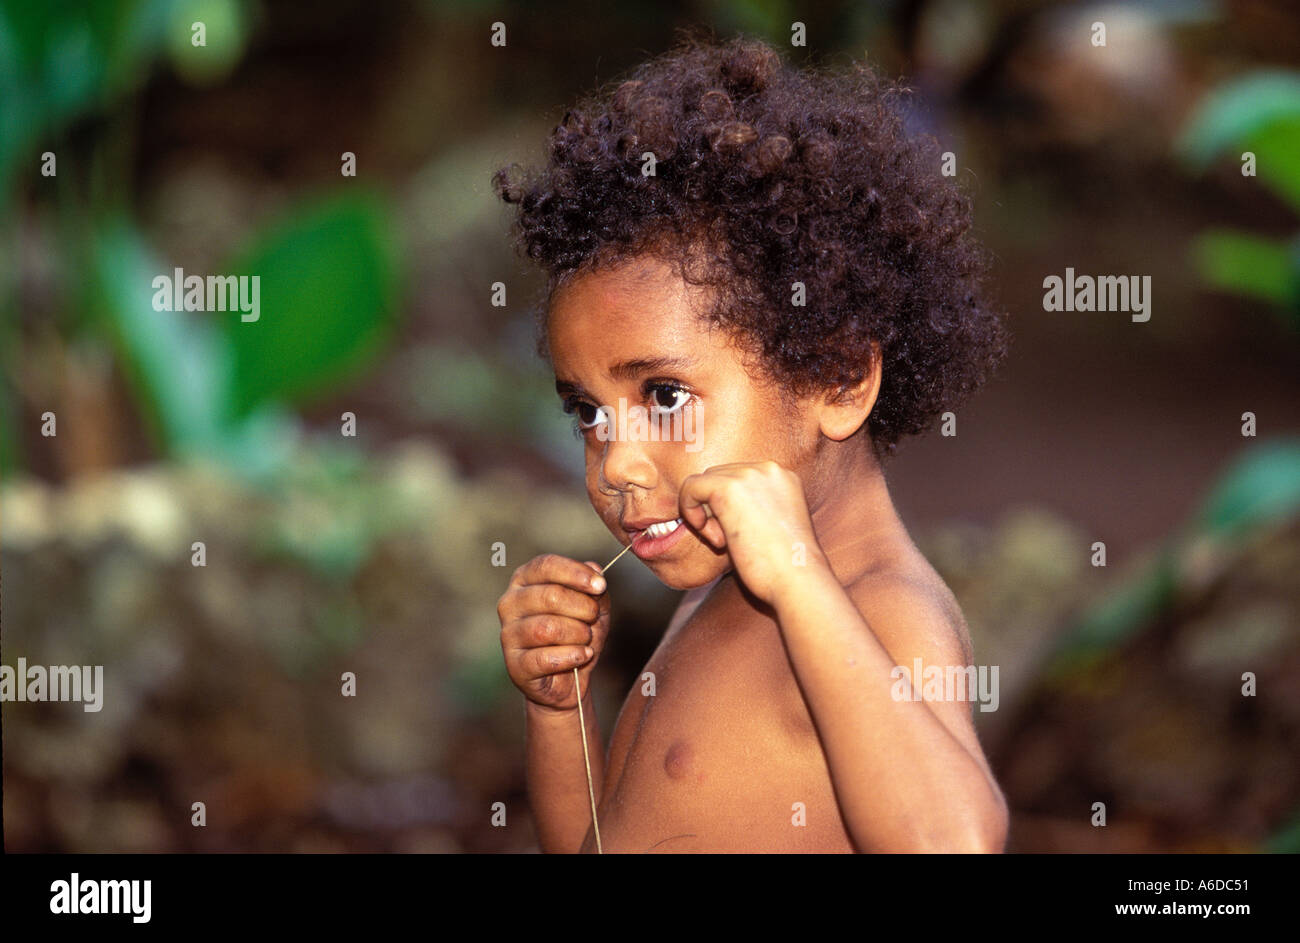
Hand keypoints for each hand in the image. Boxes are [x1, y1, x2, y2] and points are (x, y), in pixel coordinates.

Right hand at [497, 553, 610, 711]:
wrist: (570, 678)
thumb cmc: (577, 633)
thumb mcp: (594, 605)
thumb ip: (593, 586)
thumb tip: (593, 569)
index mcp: (525, 580)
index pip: (545, 565)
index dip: (575, 573)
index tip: (600, 586)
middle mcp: (510, 603)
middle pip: (550, 595)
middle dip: (583, 608)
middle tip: (593, 618)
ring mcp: (509, 635)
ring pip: (548, 628)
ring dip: (578, 634)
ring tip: (586, 639)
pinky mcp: (514, 665)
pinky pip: (545, 658)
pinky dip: (572, 656)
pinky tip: (582, 655)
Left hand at [678, 459, 824, 604]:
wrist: (799, 580)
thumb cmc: (785, 567)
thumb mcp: (771, 527)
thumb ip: (750, 509)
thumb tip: (714, 507)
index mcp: (782, 477)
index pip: (738, 478)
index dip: (729, 508)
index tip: (739, 537)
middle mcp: (768, 469)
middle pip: (719, 476)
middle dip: (715, 509)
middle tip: (728, 542)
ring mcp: (750, 475)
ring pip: (704, 482)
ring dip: (706, 514)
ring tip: (724, 542)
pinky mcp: (729, 488)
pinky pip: (691, 487)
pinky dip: (690, 511)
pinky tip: (711, 537)